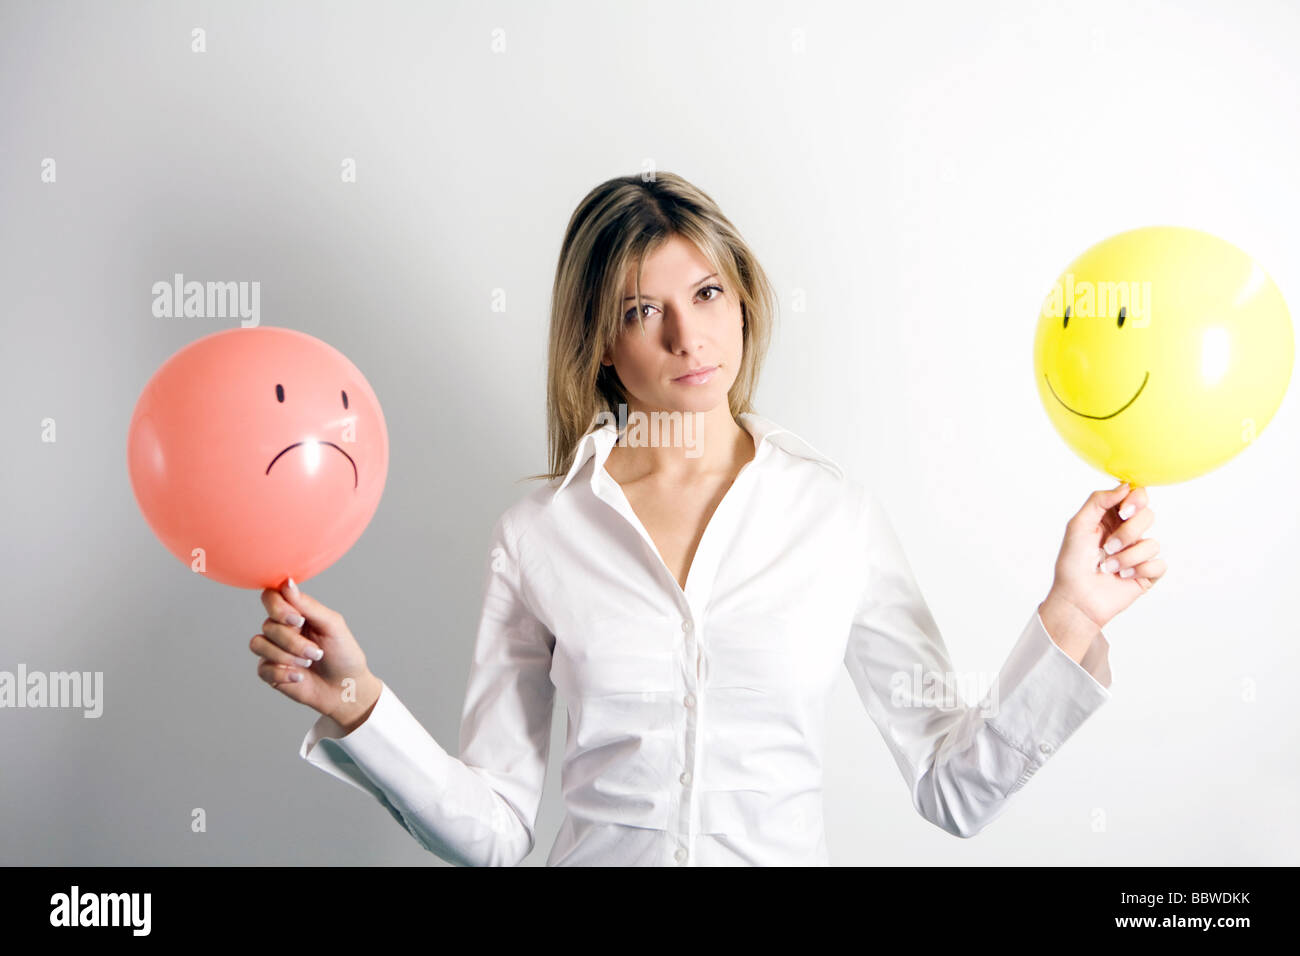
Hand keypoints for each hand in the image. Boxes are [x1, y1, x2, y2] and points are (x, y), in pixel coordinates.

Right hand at [251, 578, 382, 729]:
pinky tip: (300, 677)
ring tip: (310, 662)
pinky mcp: (270, 672)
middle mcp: (280, 629)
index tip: (297, 620)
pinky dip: (283, 673)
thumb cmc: (343, 653)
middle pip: (268, 625)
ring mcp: (273, 650)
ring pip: (259, 644)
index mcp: (295, 613)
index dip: (278, 608)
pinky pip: (262, 667)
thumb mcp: (331, 625)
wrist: (346, 687)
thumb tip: (286, 583)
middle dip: (293, 641)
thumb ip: (307, 605)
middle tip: (316, 652)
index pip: (271, 597)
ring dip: (288, 656)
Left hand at [1046, 481, 1166, 630]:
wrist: (1076, 598)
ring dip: (1127, 557)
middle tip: (1108, 547)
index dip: (1136, 500)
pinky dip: (1138, 570)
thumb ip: (1099, 500)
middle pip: (1148, 516)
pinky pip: (1158, 564)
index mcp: (1111, 517)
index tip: (1123, 512)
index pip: (1136, 495)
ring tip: (1108, 567)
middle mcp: (1127, 532)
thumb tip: (1125, 486)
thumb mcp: (1078, 525)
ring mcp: (1139, 553)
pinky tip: (1122, 577)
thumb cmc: (1072, 563)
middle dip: (1127, 533)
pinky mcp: (1147, 573)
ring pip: (1152, 543)